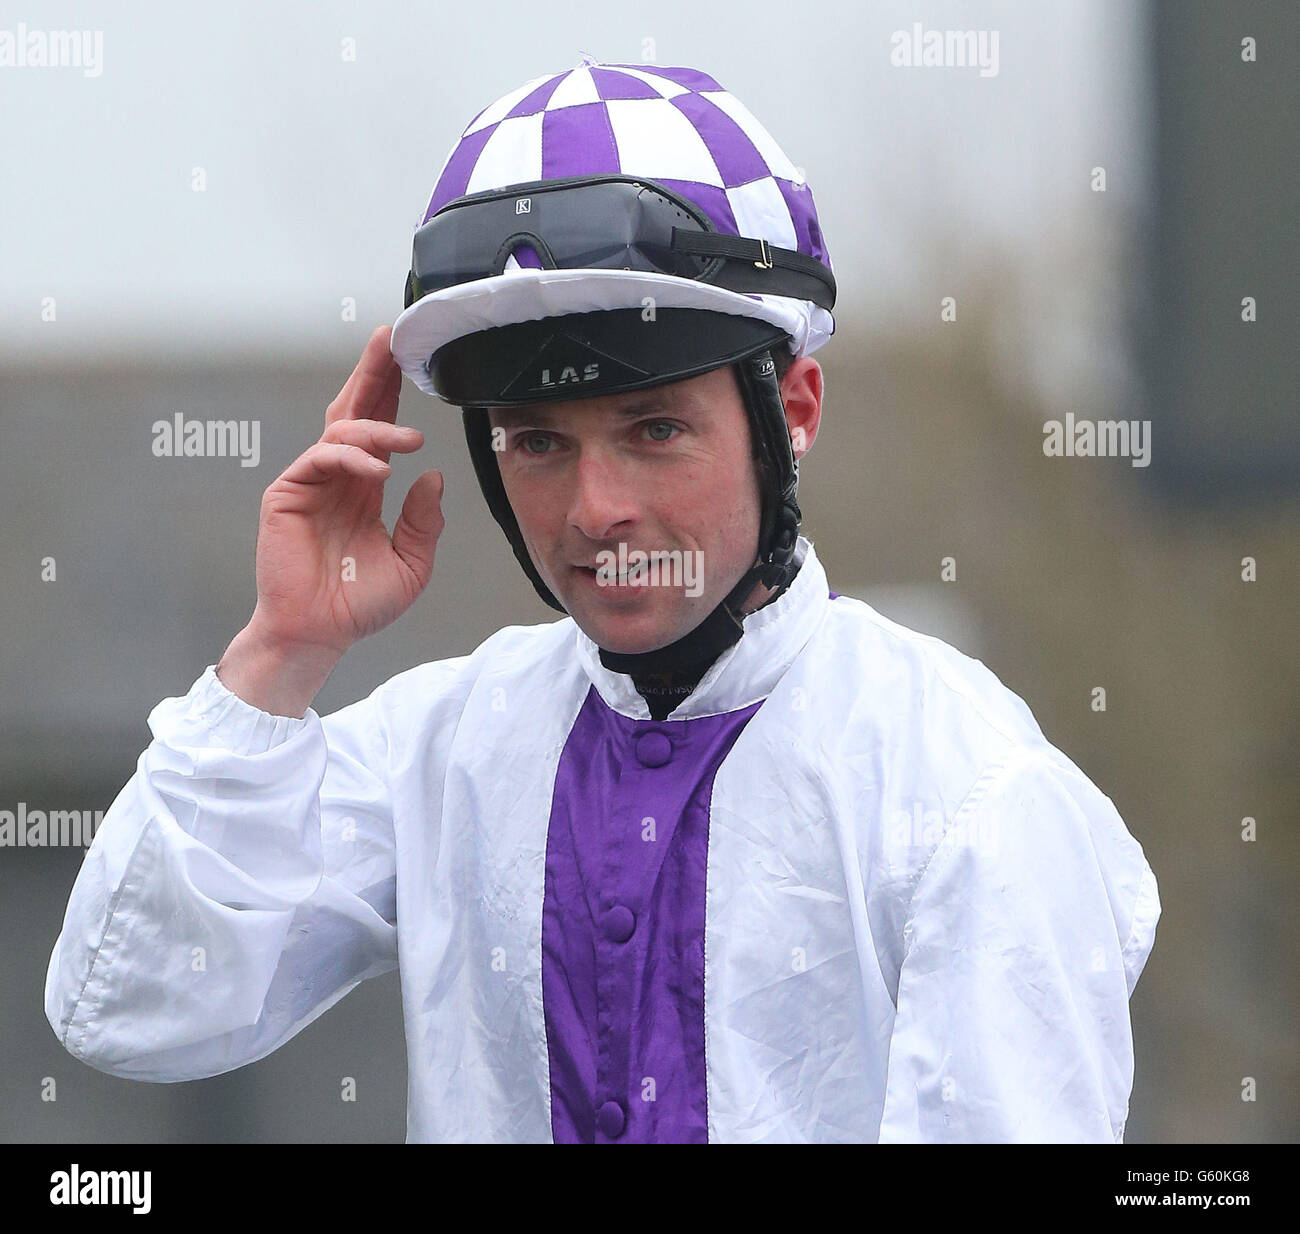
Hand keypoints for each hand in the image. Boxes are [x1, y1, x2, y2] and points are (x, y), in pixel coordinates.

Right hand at [218, 326, 442, 713]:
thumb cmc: (357, 604)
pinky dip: (352, 457)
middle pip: (354, 410)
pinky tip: (380, 469)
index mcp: (364, 487)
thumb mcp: (412, 563)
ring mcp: (310, 482)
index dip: (391, 392)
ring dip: (377, 426)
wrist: (320, 633)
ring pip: (341, 431)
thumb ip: (424, 520)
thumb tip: (432, 475)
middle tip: (389, 339)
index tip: (408, 359)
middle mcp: (338, 477)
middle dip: (372, 373)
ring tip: (409, 439)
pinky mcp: (288, 494)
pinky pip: (321, 459)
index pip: (379, 428)